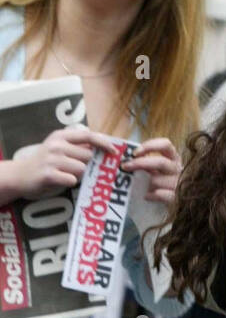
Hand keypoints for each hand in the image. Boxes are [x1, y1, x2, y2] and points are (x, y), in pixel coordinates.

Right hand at [5, 126, 119, 200]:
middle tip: (73, 168)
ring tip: (64, 174)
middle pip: (88, 156)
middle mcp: (56, 145)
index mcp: (61, 136)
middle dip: (86, 165)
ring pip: (82, 169)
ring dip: (78, 175)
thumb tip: (104, 148)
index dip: (104, 142)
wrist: (20, 175)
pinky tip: (59, 180)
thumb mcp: (59, 148)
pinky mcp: (48, 174)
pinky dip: (70, 182)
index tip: (114, 151)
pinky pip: (72, 180)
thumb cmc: (46, 162)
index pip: (88, 135)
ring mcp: (51, 159)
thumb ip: (77, 146)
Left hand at [122, 138, 181, 204]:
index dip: (150, 146)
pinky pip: (159, 194)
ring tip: (144, 188)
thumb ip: (147, 161)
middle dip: (140, 163)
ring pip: (157, 180)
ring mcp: (178, 182)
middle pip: (161, 162)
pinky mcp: (176, 196)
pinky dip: (150, 195)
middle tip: (125, 166)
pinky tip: (147, 196)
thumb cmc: (162, 182)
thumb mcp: (158, 169)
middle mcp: (177, 168)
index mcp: (173, 158)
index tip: (135, 152)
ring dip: (147, 184)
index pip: (165, 145)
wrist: (178, 202)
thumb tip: (126, 159)